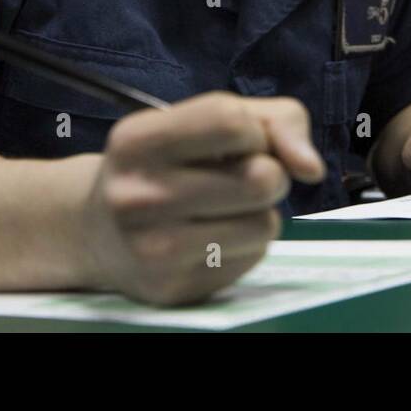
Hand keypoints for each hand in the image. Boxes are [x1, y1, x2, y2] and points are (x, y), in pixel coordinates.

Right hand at [82, 91, 323, 304]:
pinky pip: (253, 258)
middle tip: (241, 176)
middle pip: (261, 178)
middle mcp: (137, 195)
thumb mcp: (205, 120)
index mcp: (137, 140)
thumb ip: (274, 121)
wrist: (98, 231)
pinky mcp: (175, 289)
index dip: (254, 128)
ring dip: (260, 212)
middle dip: (269, 173)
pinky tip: (211, 236)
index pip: (231, 120)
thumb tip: (312, 168)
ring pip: (265, 223)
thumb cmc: (168, 162)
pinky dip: (246, 244)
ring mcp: (152, 249)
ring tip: (223, 207)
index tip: (241, 139)